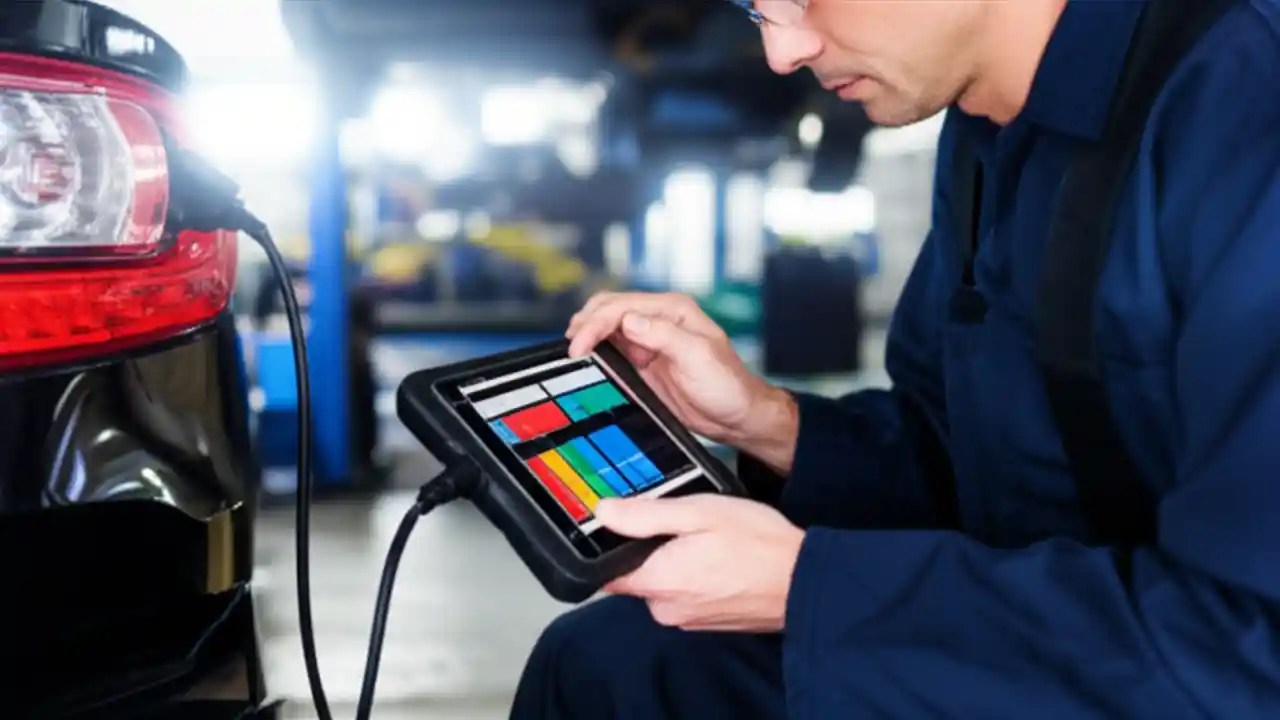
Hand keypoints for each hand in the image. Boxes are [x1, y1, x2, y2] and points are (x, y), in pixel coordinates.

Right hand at [566, 292, 797, 469]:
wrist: (736, 416)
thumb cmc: (727, 385)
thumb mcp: (698, 358)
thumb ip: (663, 336)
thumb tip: (629, 321)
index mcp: (673, 311)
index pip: (622, 306)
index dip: (596, 323)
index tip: (579, 346)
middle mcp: (660, 319)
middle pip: (610, 308)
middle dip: (586, 323)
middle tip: (571, 347)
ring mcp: (650, 340)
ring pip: (608, 326)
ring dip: (589, 334)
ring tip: (573, 351)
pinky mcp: (644, 360)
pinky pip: (614, 348)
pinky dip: (597, 350)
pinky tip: (588, 359)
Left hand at [596, 494, 805, 632]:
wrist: (806, 581)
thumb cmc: (757, 543)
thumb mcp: (699, 513)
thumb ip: (646, 515)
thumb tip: (603, 512)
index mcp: (657, 583)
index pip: (607, 573)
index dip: (611, 548)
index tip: (625, 527)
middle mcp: (666, 610)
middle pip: (639, 576)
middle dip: (653, 551)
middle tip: (685, 525)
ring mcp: (689, 620)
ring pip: (666, 585)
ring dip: (678, 564)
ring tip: (710, 542)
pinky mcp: (710, 624)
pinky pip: (690, 596)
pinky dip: (699, 578)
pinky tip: (722, 561)